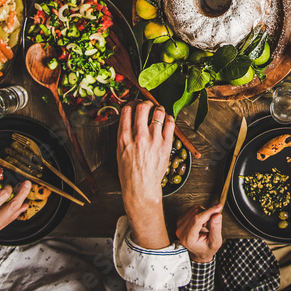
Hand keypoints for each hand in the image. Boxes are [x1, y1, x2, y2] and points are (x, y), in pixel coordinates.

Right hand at [117, 101, 173, 222]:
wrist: (140, 187)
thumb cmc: (129, 171)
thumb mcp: (120, 151)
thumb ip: (124, 133)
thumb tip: (129, 118)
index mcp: (124, 137)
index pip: (127, 110)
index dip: (131, 104)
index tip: (134, 105)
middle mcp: (138, 136)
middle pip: (143, 107)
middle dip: (145, 103)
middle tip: (148, 106)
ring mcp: (153, 140)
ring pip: (158, 112)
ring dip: (158, 109)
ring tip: (158, 111)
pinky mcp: (166, 145)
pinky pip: (170, 123)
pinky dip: (169, 118)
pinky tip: (166, 120)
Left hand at [176, 204, 222, 262]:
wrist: (199, 252)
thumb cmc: (207, 249)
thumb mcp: (215, 242)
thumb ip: (216, 228)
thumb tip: (217, 214)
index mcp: (188, 239)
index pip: (196, 220)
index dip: (208, 212)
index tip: (219, 208)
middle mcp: (181, 232)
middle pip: (195, 213)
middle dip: (207, 213)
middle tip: (213, 220)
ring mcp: (179, 225)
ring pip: (194, 209)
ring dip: (204, 213)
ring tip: (206, 223)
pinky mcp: (181, 220)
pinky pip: (192, 209)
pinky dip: (200, 212)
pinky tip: (201, 221)